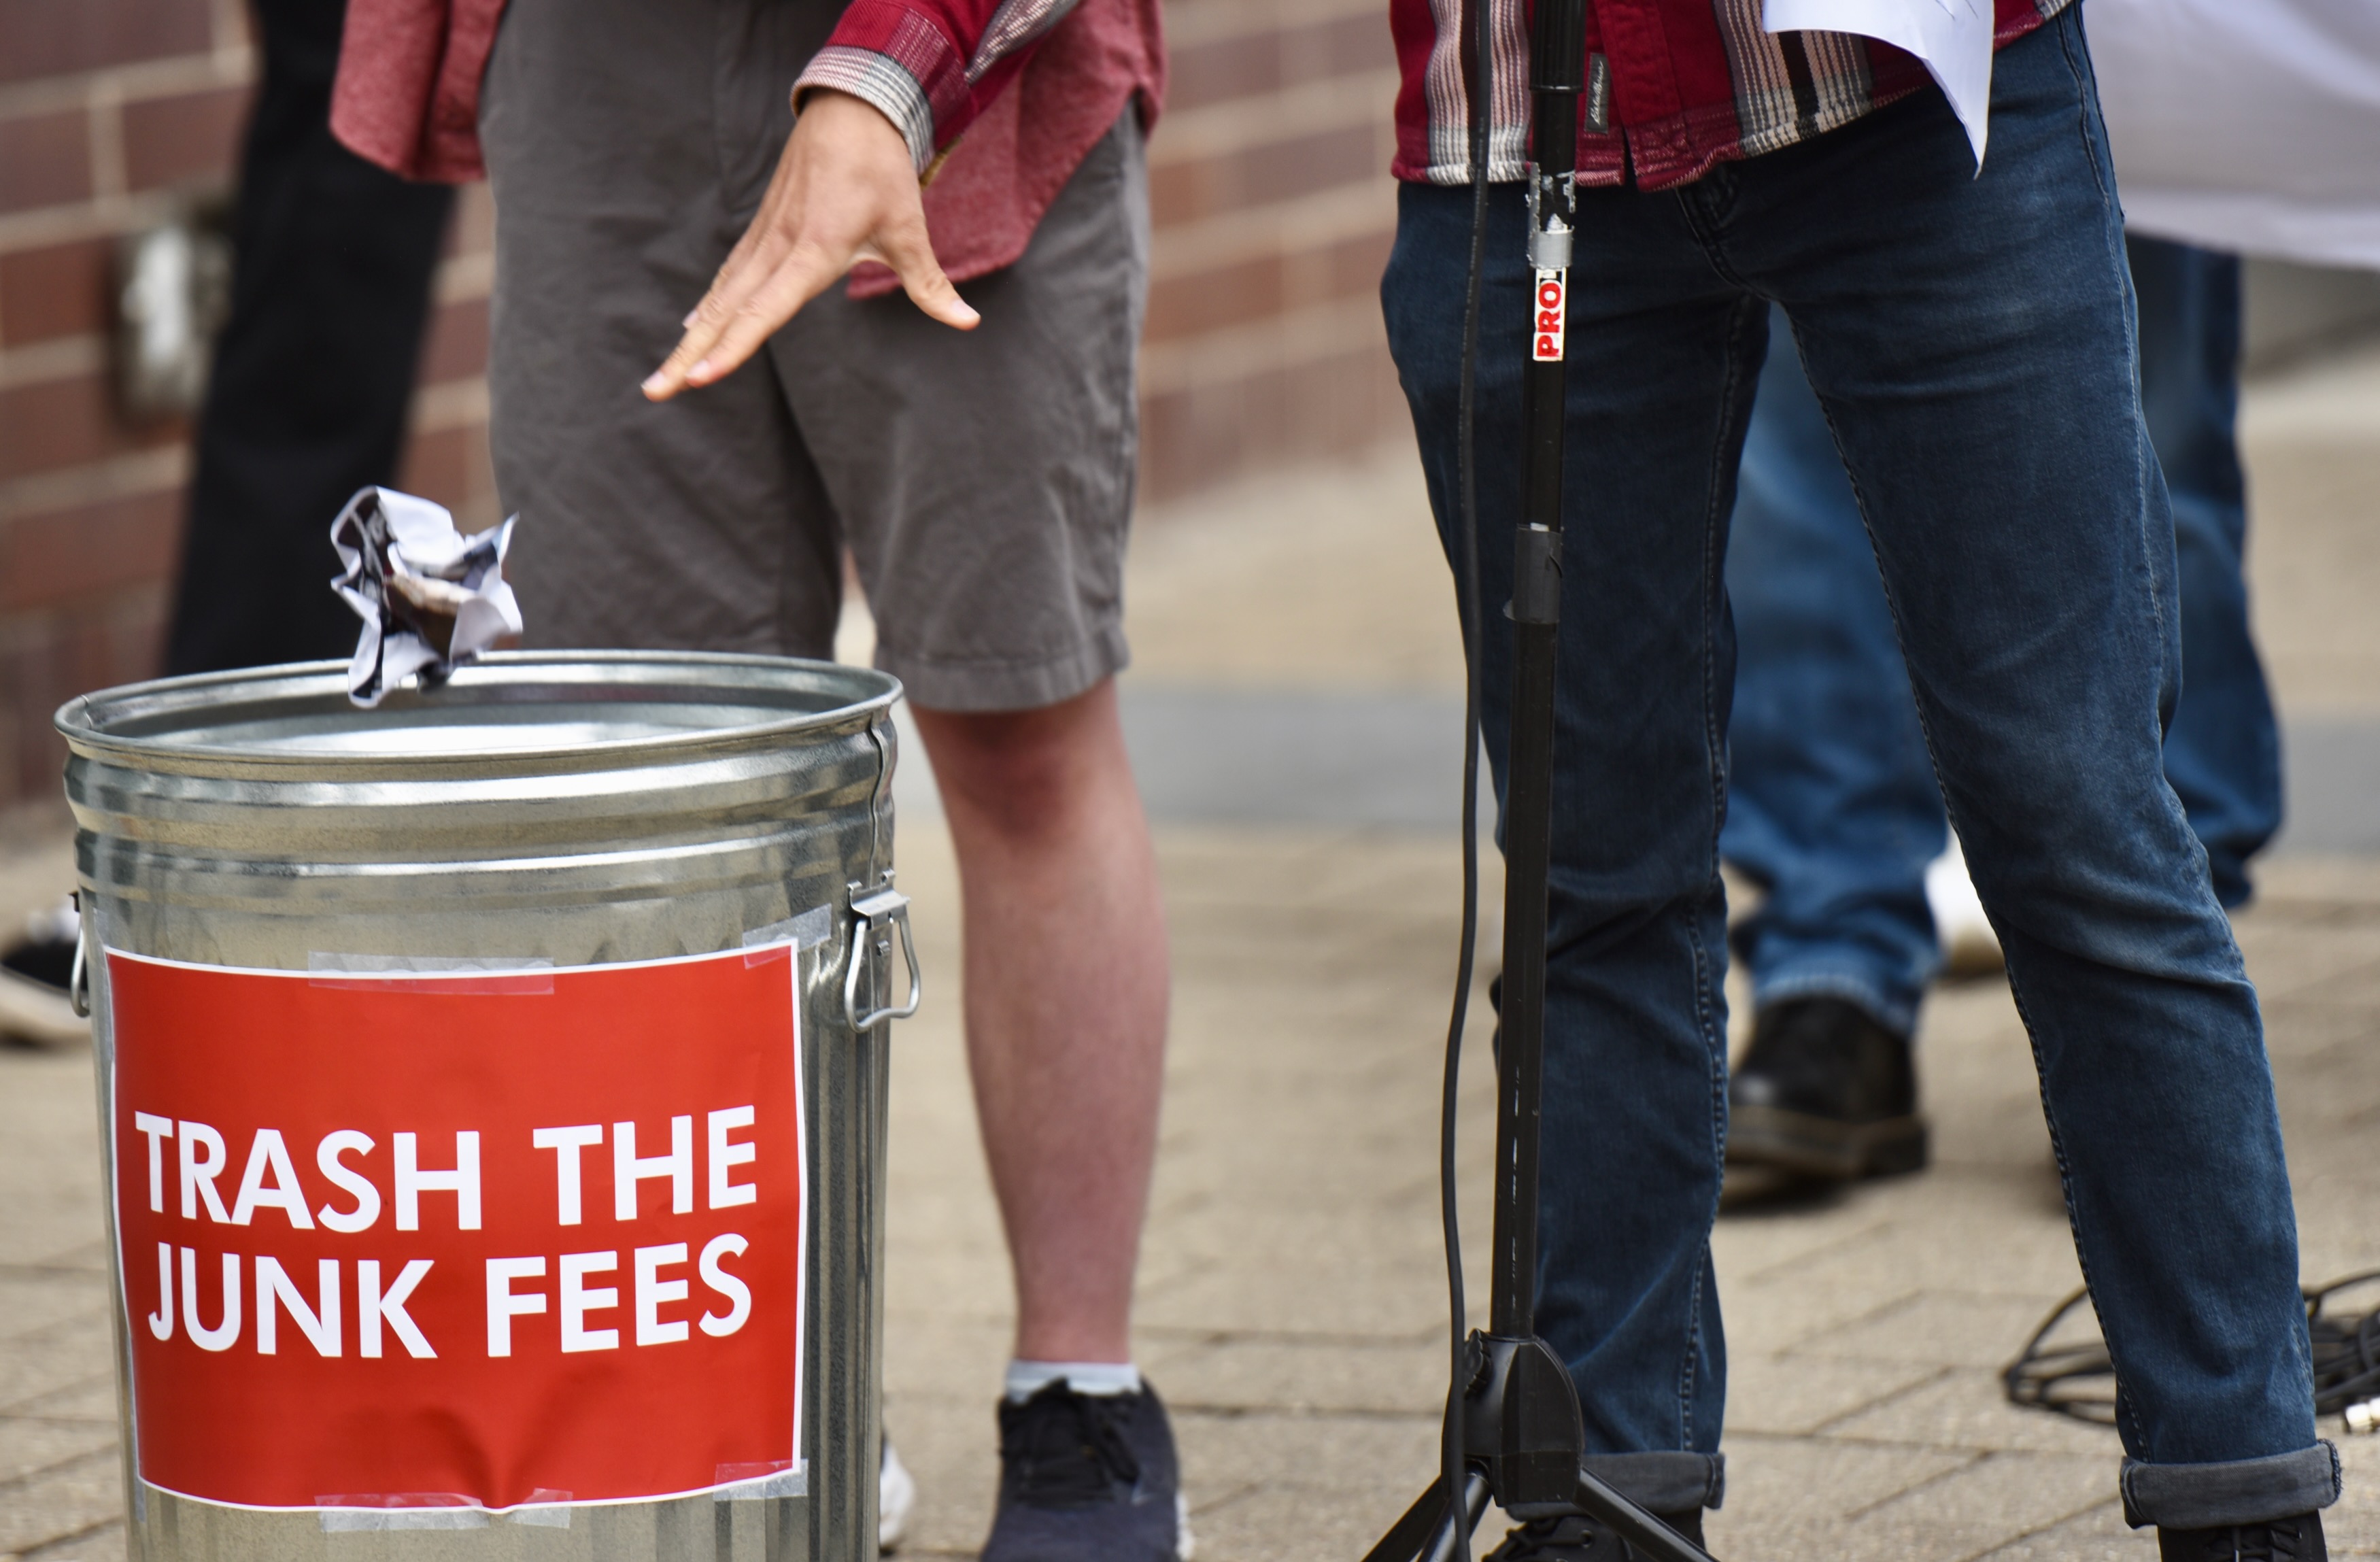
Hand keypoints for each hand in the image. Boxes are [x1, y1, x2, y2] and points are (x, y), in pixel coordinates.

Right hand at [642, 90, 977, 401]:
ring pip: (719, 295)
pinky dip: (708, 304)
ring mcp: (764, 236)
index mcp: (812, 251)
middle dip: (690, 355)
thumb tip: (968, 323)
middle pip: (726, 311)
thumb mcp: (910, 229)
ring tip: (663, 376)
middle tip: (655, 392)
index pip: (765, 309)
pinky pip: (728, 273)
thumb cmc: (882, 171)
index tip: (701, 376)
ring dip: (690, 336)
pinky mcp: (762, 228)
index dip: (734, 345)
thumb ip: (931, 285)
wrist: (851, 108)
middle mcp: (779, 247)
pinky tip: (692, 326)